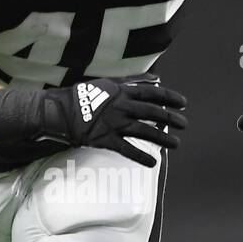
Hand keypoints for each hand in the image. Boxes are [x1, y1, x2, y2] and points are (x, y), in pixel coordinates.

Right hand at [0, 74, 187, 168]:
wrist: (58, 110)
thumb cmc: (82, 95)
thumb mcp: (108, 82)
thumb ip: (132, 81)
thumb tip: (155, 79)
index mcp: (123, 91)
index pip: (153, 93)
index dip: (170, 98)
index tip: (183, 103)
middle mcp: (122, 107)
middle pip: (153, 113)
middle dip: (171, 119)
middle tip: (184, 125)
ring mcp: (115, 124)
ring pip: (145, 132)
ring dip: (163, 139)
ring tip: (176, 144)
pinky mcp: (105, 140)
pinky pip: (127, 149)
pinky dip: (141, 156)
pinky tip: (153, 162)